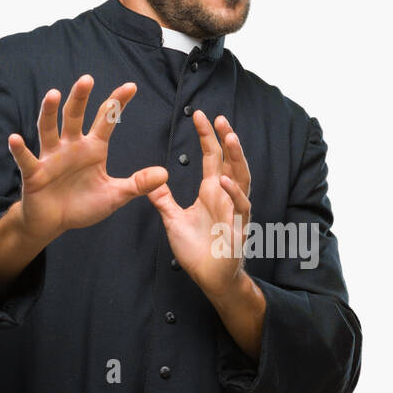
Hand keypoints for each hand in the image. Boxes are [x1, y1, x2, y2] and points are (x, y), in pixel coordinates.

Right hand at [8, 74, 167, 243]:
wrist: (55, 222)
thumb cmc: (83, 205)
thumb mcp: (115, 196)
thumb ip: (137, 184)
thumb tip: (165, 174)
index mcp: (93, 148)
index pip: (106, 120)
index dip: (117, 103)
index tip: (132, 86)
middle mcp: (71, 146)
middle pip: (75, 116)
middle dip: (81, 97)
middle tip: (87, 79)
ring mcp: (51, 157)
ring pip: (49, 129)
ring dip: (50, 112)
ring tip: (53, 94)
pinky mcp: (34, 173)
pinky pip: (26, 159)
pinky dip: (20, 149)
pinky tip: (15, 139)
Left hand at [147, 111, 252, 300]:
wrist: (210, 277)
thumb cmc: (197, 250)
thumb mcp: (173, 220)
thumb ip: (164, 200)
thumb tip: (150, 183)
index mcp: (212, 192)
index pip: (212, 157)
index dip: (207, 136)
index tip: (200, 114)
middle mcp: (226, 196)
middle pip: (230, 161)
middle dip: (226, 139)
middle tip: (218, 118)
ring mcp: (235, 211)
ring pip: (242, 178)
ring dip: (236, 158)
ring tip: (229, 138)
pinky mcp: (238, 228)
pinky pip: (240, 207)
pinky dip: (233, 193)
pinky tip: (223, 181)